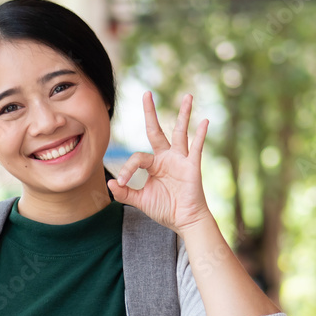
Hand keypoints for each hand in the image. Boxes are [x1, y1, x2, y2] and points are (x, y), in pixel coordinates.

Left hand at [108, 92, 212, 235]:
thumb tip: (110, 183)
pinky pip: (196, 148)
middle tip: (146, 93)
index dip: (128, 168)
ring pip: (180, 132)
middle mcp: (166, 157)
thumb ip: (125, 193)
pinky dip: (200, 135)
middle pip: (156, 130)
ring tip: (187, 96)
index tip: (123, 182)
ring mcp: (180, 160)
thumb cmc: (165, 209)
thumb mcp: (141, 201)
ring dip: (184, 114)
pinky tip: (205, 122)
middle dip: (150, 112)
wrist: (184, 222)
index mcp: (153, 164)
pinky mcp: (192, 166)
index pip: (137, 158)